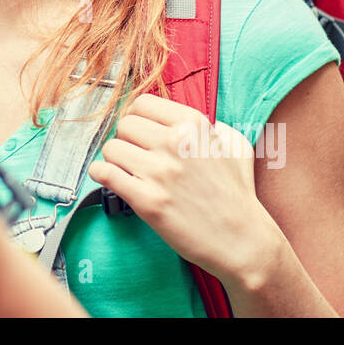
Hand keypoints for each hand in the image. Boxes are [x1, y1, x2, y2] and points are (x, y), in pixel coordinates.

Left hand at [87, 93, 282, 285]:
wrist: (242, 240)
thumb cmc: (238, 194)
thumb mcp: (235, 145)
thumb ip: (212, 126)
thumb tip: (188, 121)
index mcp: (194, 124)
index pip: (142, 103)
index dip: (136, 117)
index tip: (138, 130)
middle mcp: (175, 143)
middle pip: (124, 124)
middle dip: (126, 139)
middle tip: (135, 155)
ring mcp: (160, 172)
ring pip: (111, 148)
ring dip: (115, 159)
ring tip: (128, 171)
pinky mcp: (147, 200)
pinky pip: (104, 173)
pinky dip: (101, 174)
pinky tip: (111, 179)